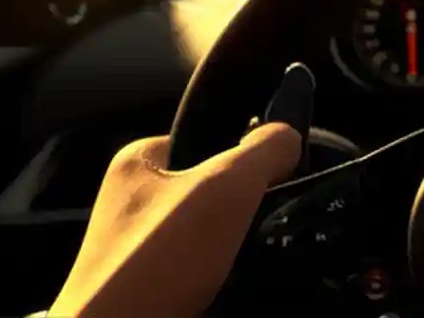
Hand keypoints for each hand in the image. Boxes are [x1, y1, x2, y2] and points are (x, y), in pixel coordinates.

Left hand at [49, 123, 301, 317]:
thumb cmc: (155, 260)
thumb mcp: (224, 187)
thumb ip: (263, 151)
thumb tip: (290, 136)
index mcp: (138, 161)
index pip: (208, 137)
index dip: (246, 153)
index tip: (272, 176)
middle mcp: (133, 200)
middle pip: (214, 188)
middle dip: (242, 205)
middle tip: (258, 221)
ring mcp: (141, 248)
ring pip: (213, 232)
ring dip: (234, 245)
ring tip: (239, 258)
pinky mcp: (153, 287)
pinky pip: (204, 269)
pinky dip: (222, 275)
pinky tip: (228, 282)